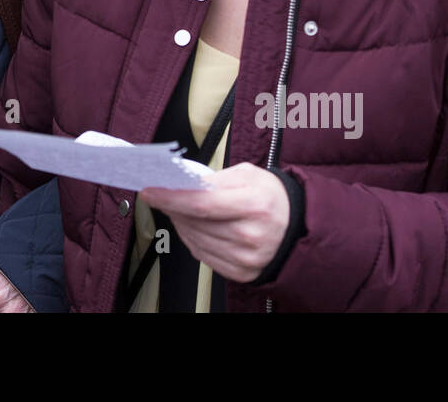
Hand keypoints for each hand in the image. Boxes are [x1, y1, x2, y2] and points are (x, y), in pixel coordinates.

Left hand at [139, 162, 289, 283]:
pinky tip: (191, 226)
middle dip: (171, 207)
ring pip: (195, 240)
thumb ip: (216, 178)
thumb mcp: (248, 174)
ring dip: (179, 223)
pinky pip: (203, 255)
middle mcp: (250, 236)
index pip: (201, 204)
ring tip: (176, 207)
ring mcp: (246, 258)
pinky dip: (191, 239)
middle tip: (159, 194)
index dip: (171, 198)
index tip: (150, 191)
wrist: (297, 227)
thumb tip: (182, 183)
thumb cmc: (271, 197)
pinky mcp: (241, 273)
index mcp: (255, 206)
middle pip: (195, 223)